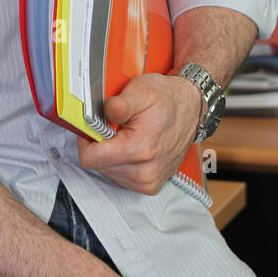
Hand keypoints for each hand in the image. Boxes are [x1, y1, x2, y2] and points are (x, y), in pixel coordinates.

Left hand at [77, 73, 202, 194]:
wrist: (191, 109)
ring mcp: (148, 182)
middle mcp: (144, 173)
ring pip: (107, 172)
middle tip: (114, 126)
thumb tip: (104, 111)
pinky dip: (120, 161)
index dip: (86, 139)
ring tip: (126, 134)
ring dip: (110, 153)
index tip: (93, 125)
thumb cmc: (167, 99)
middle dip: (101, 144)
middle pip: (98, 165)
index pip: (90, 158)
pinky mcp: (150, 186)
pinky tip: (131, 145)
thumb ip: (120, 104)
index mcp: (139, 150)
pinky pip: (120, 177)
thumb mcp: (141, 91)